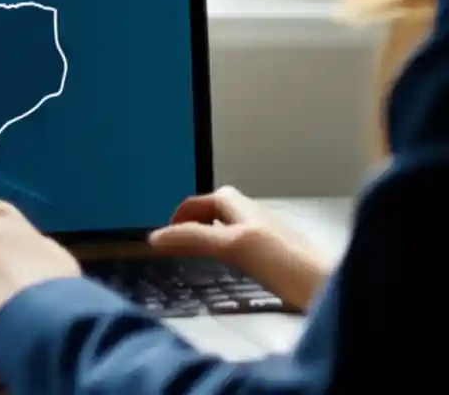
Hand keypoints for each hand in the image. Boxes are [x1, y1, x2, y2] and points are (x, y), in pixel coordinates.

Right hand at [149, 185, 330, 309]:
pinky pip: (246, 249)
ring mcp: (270, 240)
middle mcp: (258, 220)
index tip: (166, 231)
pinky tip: (231, 271)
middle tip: (180, 239)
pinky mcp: (279, 263)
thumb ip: (195, 238)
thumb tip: (157, 236)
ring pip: (234, 228)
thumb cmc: (290, 264)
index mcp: (247, 210)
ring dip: (213, 234)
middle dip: (199, 218)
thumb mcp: (234, 245)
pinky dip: (229, 253)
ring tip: (198, 252)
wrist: (332, 289)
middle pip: (222, 209)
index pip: (207, 200)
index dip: (184, 212)